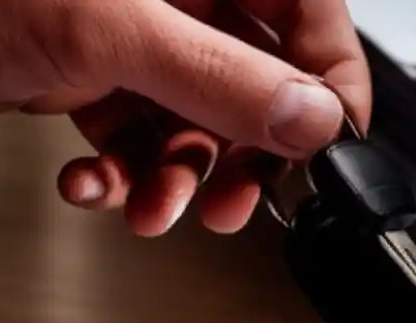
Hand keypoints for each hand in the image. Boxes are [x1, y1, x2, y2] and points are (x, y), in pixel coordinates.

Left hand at [0, 0, 370, 236]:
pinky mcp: (86, 74)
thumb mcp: (107, 32)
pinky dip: (120, 174)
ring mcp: (128, 34)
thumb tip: (313, 119)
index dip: (330, 80)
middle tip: (237, 201)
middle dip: (246, 153)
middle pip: (257, 78)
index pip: (308, 11)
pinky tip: (92, 185)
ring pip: (195, 120)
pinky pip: (135, 136)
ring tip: (154, 210)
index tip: (329, 144)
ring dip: (179, 179)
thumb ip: (221, 77)